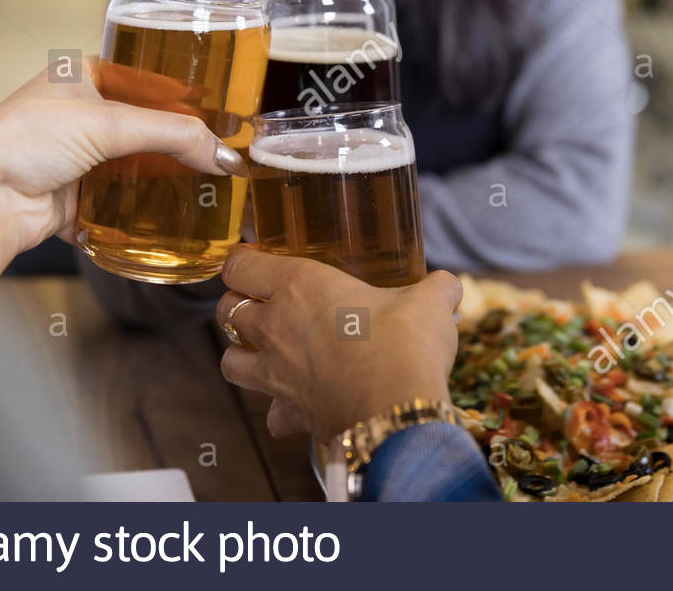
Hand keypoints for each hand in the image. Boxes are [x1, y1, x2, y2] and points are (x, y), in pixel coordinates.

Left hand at [0, 57, 245, 297]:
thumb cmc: (21, 141)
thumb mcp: (108, 124)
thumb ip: (174, 135)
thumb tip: (226, 155)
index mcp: (82, 75)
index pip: (149, 78)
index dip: (186, 95)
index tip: (223, 112)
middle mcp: (80, 113)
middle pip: (148, 126)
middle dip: (182, 142)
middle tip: (224, 152)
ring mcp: (78, 157)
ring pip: (138, 165)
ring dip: (167, 178)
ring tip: (210, 184)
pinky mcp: (77, 196)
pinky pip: (124, 201)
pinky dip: (146, 209)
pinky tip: (178, 213)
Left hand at [216, 246, 461, 441]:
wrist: (399, 413)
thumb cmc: (405, 346)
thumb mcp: (429, 303)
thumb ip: (436, 288)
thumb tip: (447, 285)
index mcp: (299, 286)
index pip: (239, 266)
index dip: (242, 261)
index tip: (252, 259)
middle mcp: (275, 327)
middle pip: (225, 310)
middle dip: (238, 303)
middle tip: (263, 301)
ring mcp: (276, 374)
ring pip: (228, 361)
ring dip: (240, 353)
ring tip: (264, 349)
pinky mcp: (290, 412)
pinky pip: (269, 413)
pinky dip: (276, 410)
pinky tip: (295, 405)